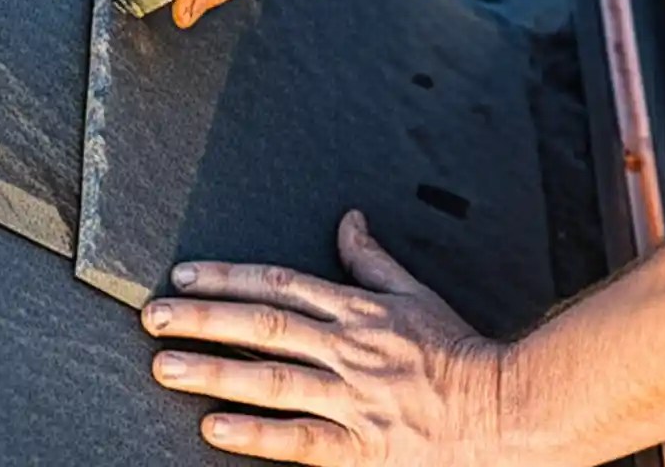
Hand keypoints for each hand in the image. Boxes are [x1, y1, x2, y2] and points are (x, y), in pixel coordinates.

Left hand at [141, 210, 511, 465]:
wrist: (511, 409)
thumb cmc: (461, 352)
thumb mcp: (416, 294)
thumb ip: (373, 260)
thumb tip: (348, 220)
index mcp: (359, 309)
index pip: (279, 283)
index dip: (227, 277)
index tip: (183, 275)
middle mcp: (349, 347)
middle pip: (263, 324)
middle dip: (204, 318)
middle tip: (154, 316)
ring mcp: (355, 397)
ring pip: (272, 378)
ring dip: (214, 370)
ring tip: (164, 365)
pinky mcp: (363, 446)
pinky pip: (301, 439)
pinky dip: (256, 434)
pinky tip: (214, 427)